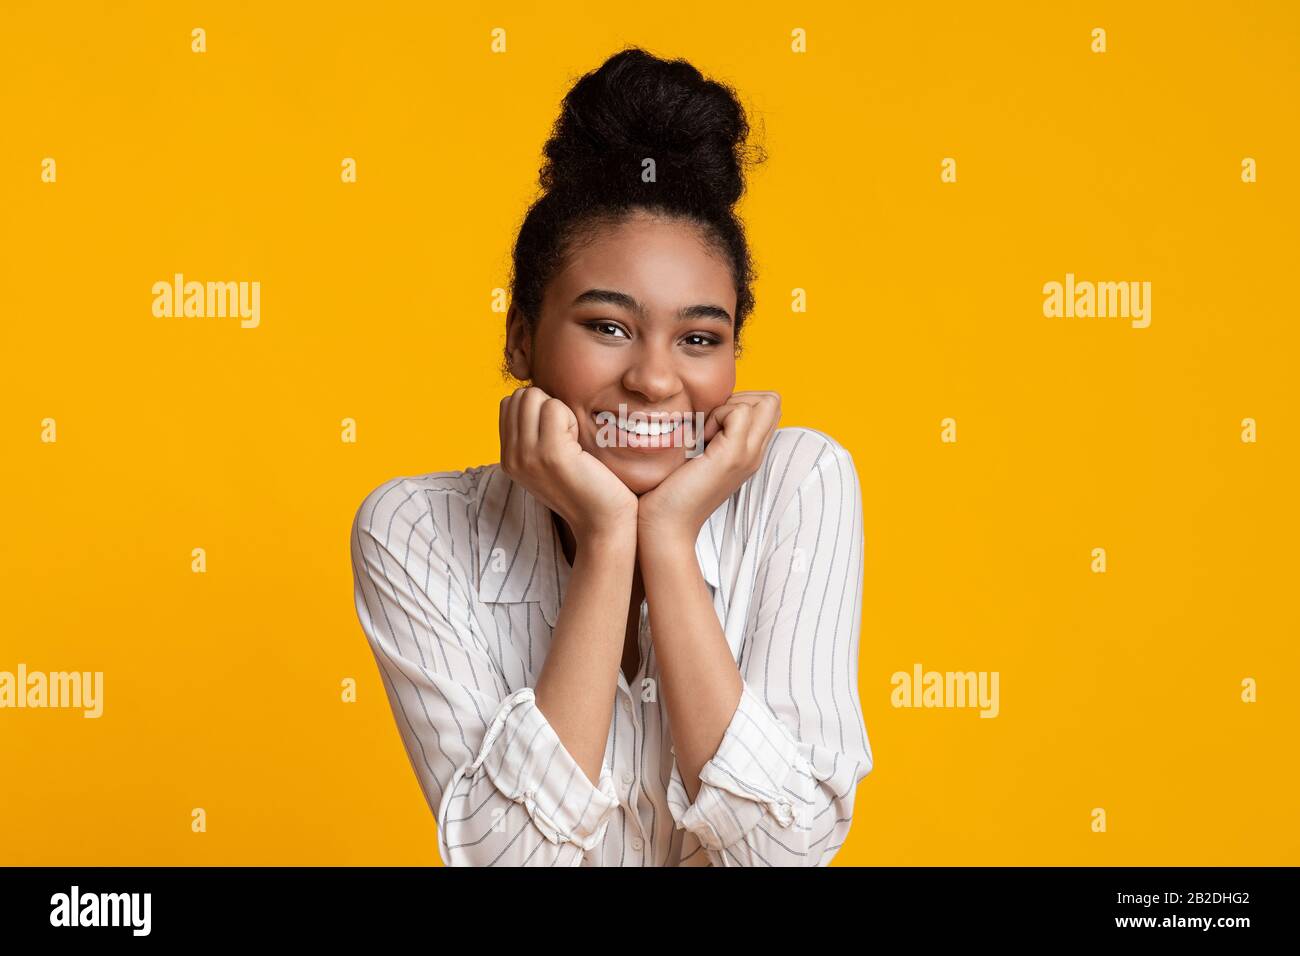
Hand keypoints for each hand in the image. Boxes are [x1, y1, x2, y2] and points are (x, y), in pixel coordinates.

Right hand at [499, 386, 637, 543]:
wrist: (602, 522)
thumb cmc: (585, 485)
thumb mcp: (547, 460)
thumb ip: (532, 434)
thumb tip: (531, 395)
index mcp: (508, 459)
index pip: (508, 404)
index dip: (536, 408)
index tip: (556, 434)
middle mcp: (511, 458)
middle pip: (519, 397)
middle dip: (546, 405)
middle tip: (566, 435)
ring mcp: (527, 456)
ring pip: (534, 397)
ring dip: (559, 411)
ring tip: (572, 440)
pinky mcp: (550, 454)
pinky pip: (554, 408)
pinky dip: (571, 418)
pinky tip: (579, 444)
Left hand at [637, 390, 781, 544]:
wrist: (665, 525)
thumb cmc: (670, 490)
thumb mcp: (695, 453)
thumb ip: (709, 432)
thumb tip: (704, 406)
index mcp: (749, 452)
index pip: (767, 407)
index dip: (741, 399)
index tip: (712, 421)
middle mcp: (755, 454)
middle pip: (772, 401)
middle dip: (741, 396)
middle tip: (711, 422)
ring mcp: (748, 455)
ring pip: (763, 402)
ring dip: (728, 406)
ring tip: (705, 433)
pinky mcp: (733, 456)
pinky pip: (740, 412)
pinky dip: (718, 415)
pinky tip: (700, 439)